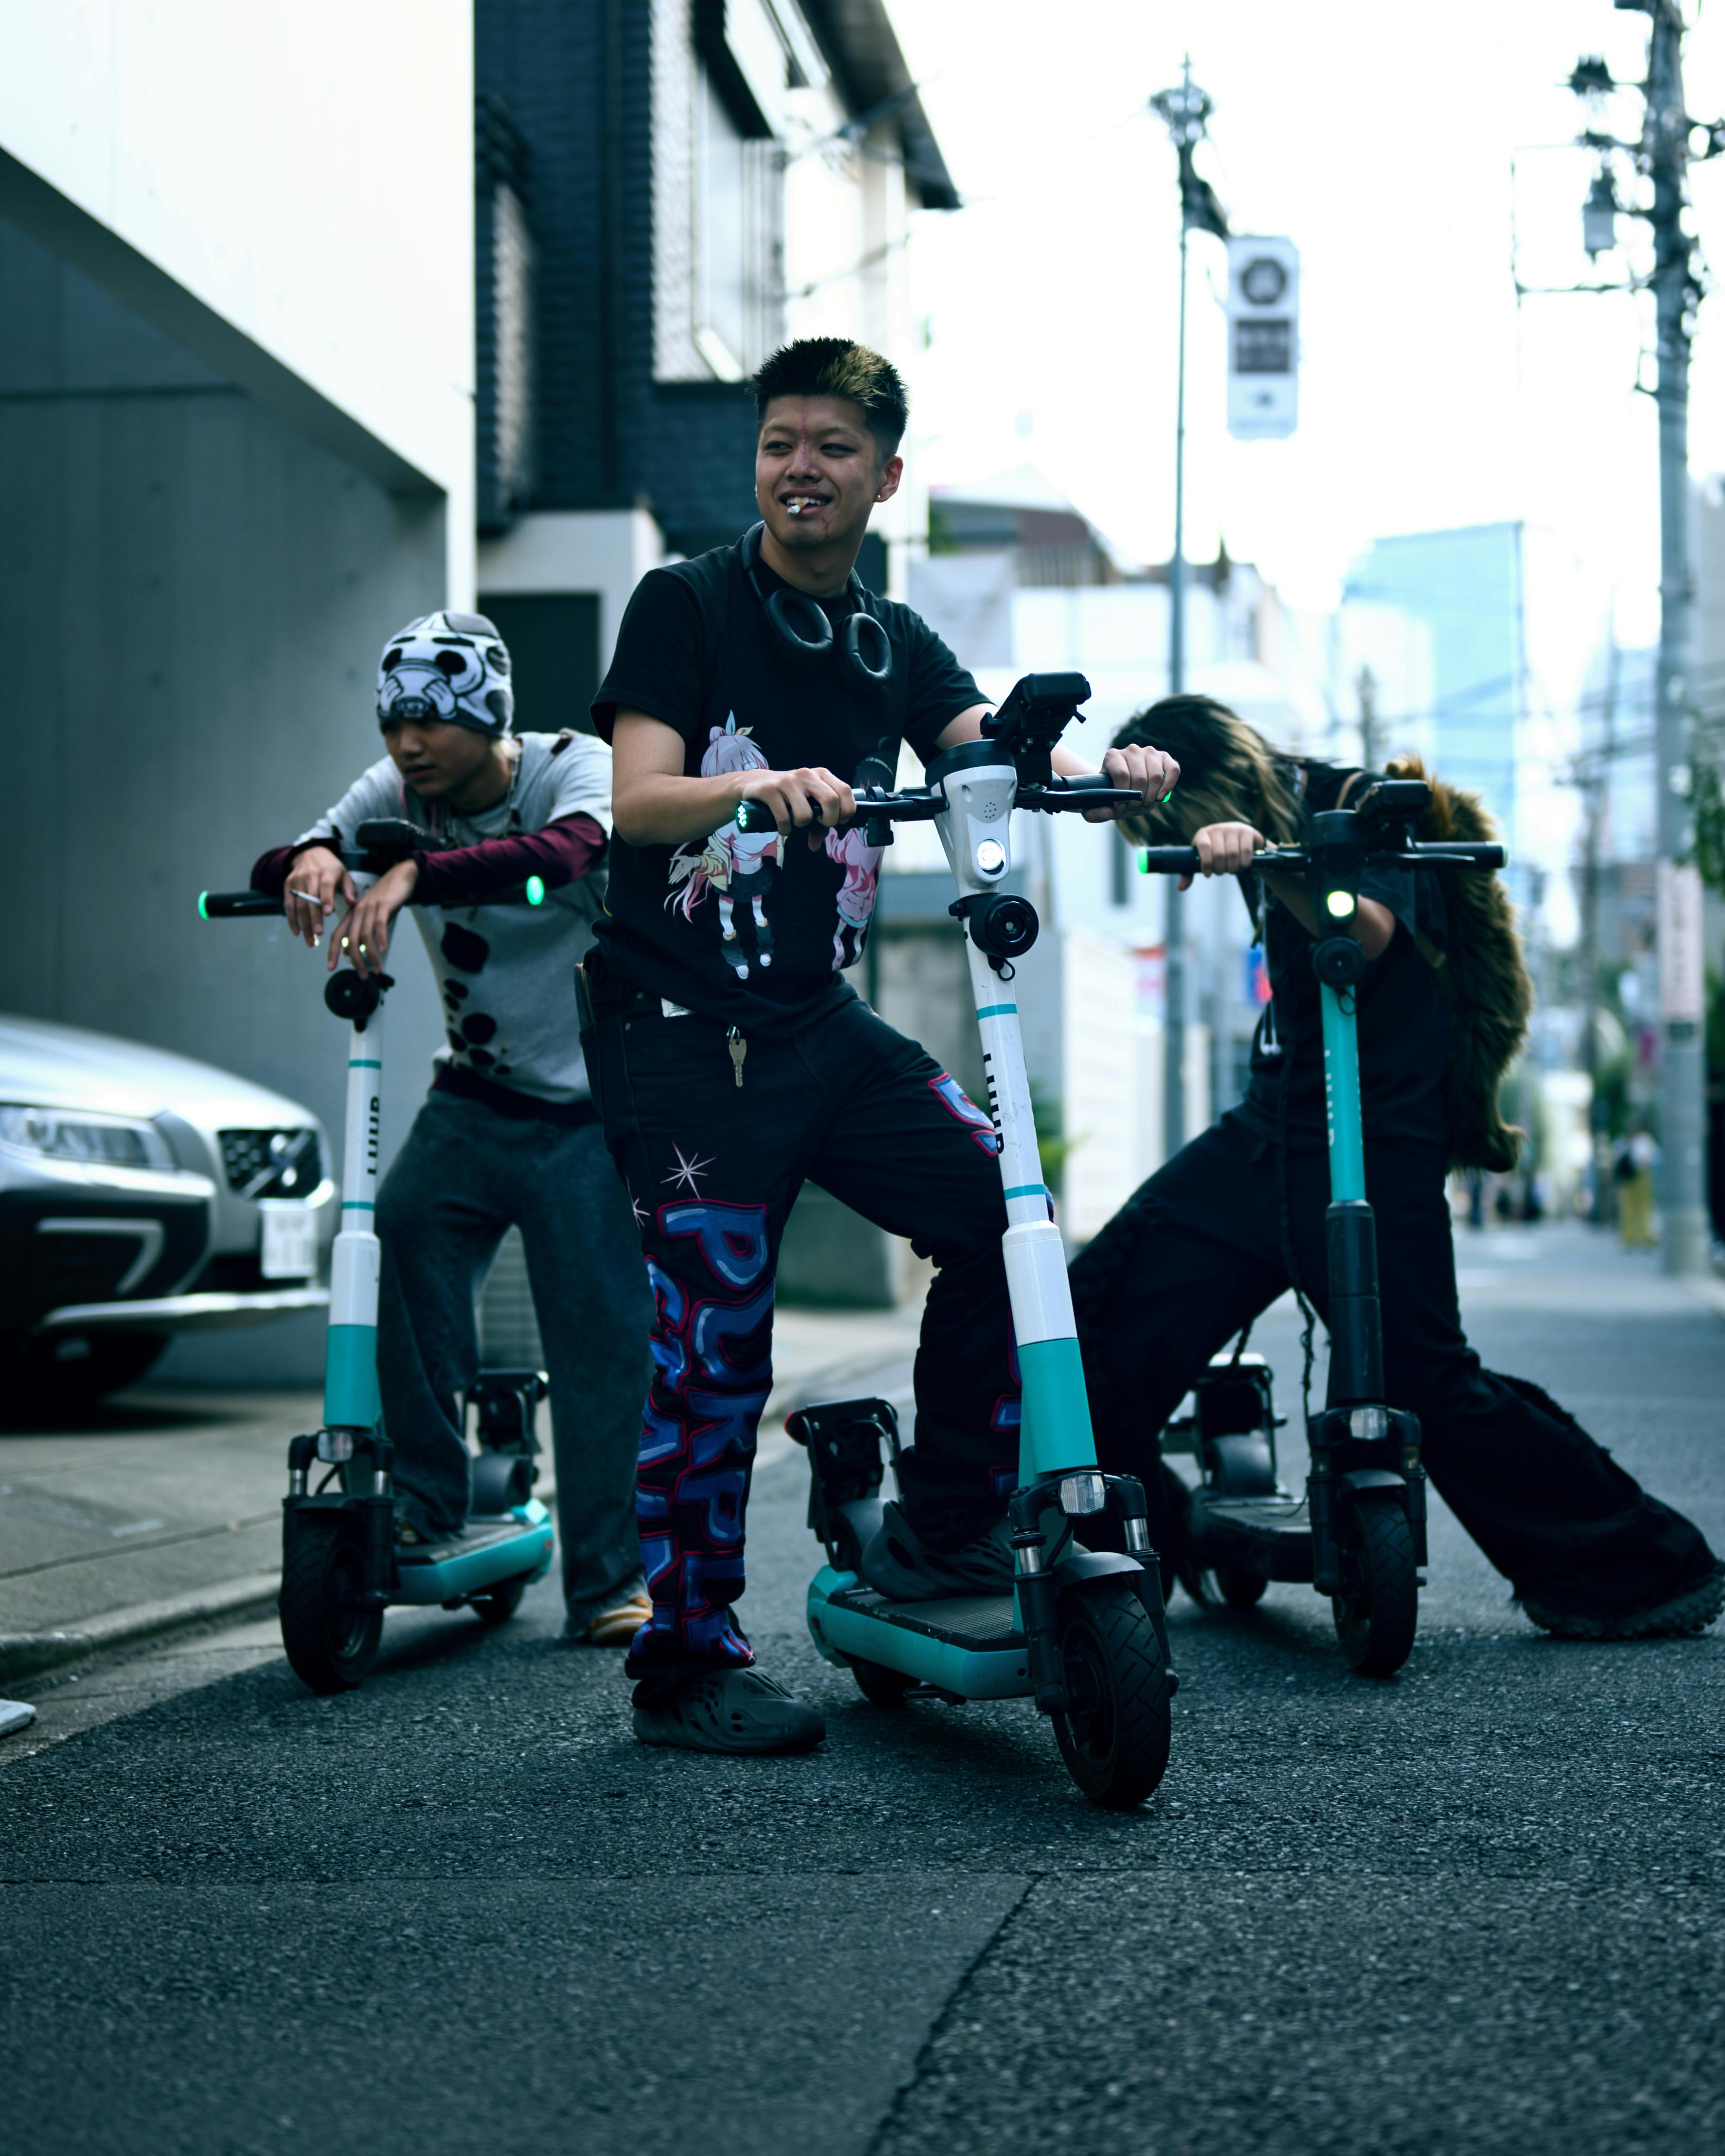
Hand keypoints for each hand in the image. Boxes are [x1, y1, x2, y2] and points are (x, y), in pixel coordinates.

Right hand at [284, 846, 355, 948]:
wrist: (310, 853)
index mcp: (327, 872)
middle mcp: (310, 875)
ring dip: (304, 925)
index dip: (326, 899)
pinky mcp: (288, 885)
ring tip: (311, 941)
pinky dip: (292, 920)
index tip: (328, 913)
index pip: (326, 886)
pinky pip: (288, 905)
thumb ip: (349, 889)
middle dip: (314, 918)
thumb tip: (353, 903)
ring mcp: (297, 880)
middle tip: (319, 934)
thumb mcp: (344, 874)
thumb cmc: (332, 869)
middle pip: (311, 899)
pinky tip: (298, 933)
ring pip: (299, 905)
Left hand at [331, 858, 417, 976]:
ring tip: (377, 969)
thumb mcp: (369, 916)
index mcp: (351, 915)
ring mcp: (369, 908)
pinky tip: (383, 950)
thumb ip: (359, 932)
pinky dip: (380, 939)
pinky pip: (379, 925)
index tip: (330, 967)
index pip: (336, 936)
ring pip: (365, 936)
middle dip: (356, 961)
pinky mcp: (383, 905)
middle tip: (363, 975)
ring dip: (370, 955)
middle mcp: (357, 912)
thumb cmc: (386, 900)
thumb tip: (349, 952)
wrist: (400, 878)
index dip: (332, 952)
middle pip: (349, 940)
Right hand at [736, 765, 857, 849]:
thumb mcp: (806, 804)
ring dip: (801, 826)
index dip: (846, 811)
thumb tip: (816, 846)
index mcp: (821, 774)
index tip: (838, 821)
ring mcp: (788, 781)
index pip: (845, 791)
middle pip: (831, 800)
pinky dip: (785, 829)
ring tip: (794, 822)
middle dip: (829, 821)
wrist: (755, 784)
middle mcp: (806, 774)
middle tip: (819, 824)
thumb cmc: (787, 796)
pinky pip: (784, 818)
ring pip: (805, 814)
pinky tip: (783, 827)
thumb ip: (818, 824)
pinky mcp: (770, 789)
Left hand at [1086, 741, 1181, 821]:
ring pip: (1156, 776)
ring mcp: (1149, 752)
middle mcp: (1131, 750)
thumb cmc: (1111, 794)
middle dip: (1138, 799)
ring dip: (1151, 797)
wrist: (1123, 785)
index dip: (1123, 795)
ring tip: (1144, 805)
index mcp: (1113, 756)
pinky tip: (1160, 797)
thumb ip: (1094, 813)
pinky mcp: (1164, 757)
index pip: (1122, 774)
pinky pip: (1173, 769)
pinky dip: (1169, 786)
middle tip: (1133, 809)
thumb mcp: (1098, 804)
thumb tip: (1108, 812)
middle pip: (1140, 778)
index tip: (1120, 807)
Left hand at [1179, 821, 1263, 890]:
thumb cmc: (1215, 852)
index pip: (1203, 846)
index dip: (1206, 862)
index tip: (1207, 874)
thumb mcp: (1201, 859)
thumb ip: (1189, 873)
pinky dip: (1244, 864)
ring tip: (1231, 870)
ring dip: (1232, 868)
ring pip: (1233, 854)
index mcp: (1203, 834)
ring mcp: (1233, 829)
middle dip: (1220, 869)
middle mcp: (1218, 829)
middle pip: (1219, 854)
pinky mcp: (1247, 832)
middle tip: (1221, 872)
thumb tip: (1181, 888)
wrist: (1239, 838)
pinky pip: (1246, 851)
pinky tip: (1241, 866)